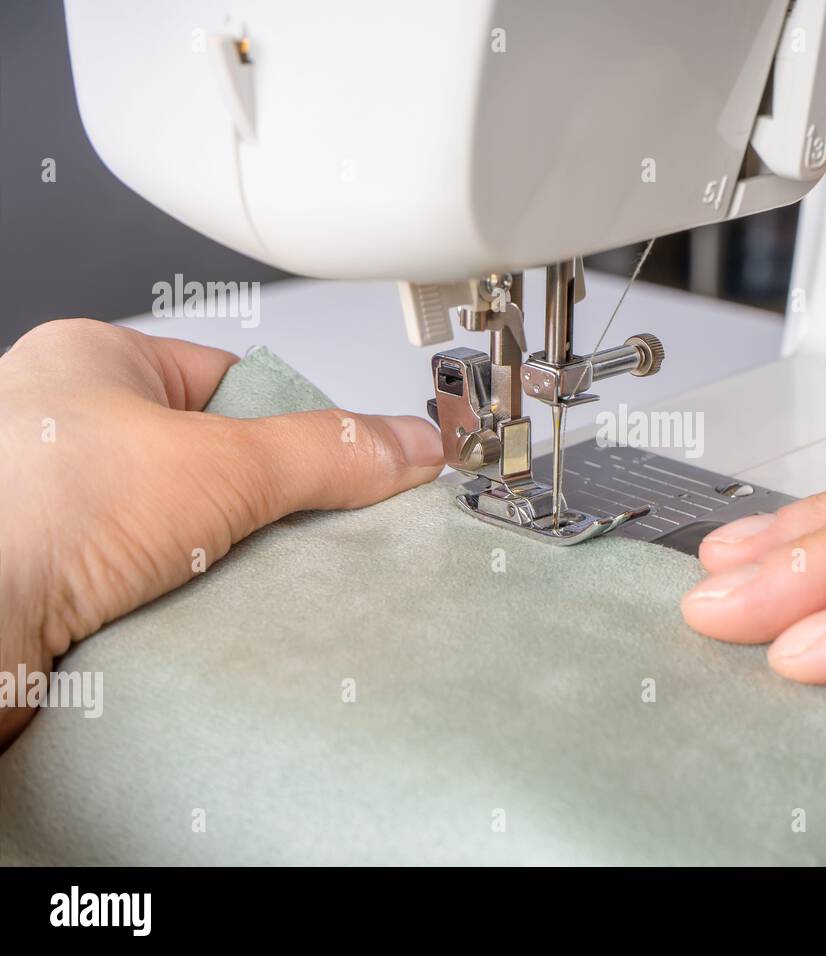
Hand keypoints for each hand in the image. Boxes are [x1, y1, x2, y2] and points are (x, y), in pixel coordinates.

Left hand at [0, 319, 443, 743]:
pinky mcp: (66, 584)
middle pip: (221, 461)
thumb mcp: (218, 465)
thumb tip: (407, 445)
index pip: (235, 379)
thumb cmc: (28, 518)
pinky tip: (218, 618)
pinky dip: (197, 606)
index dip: (298, 420)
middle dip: (270, 504)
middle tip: (313, 533)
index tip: (348, 462)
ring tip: (261, 583)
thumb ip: (325, 452)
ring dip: (233, 563)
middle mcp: (71, 429)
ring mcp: (65, 512)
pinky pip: (163, 586)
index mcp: (95, 362)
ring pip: (194, 532)